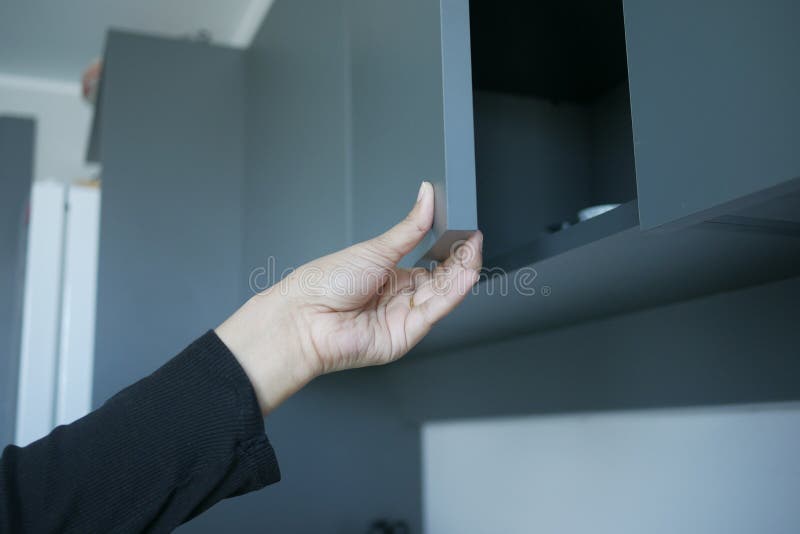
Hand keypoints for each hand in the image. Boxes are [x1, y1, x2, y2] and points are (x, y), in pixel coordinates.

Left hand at [216, 182, 482, 413]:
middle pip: (441, 280)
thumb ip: (410, 227)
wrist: (303, 317)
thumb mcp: (375, 248)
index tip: (464, 230)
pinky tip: (465, 273)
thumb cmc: (324, 284)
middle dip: (460, 258)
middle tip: (473, 237)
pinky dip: (454, 293)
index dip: (450, 248)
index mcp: (390, 275)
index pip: (431, 263)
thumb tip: (426, 195)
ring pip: (443, 295)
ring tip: (474, 249)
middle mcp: (399, 298)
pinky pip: (435, 312)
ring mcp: (403, 318)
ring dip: (462, 273)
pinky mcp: (406, 336)